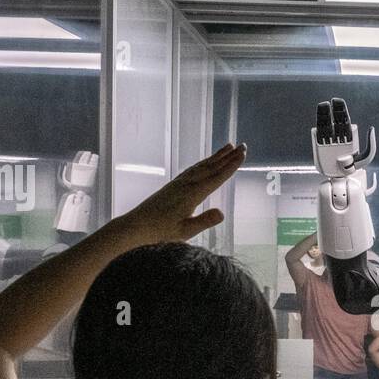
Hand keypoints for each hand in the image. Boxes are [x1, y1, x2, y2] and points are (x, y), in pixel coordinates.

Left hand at [122, 142, 245, 243]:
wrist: (136, 225)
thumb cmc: (160, 232)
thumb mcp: (185, 232)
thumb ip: (204, 222)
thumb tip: (222, 213)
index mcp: (192, 194)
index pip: (216, 177)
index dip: (230, 166)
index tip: (242, 155)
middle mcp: (187, 184)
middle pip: (211, 167)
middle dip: (228, 157)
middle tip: (242, 146)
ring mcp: (179, 183)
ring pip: (201, 166)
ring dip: (216, 156)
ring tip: (228, 147)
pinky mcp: (173, 185)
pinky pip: (192, 169)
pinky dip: (203, 163)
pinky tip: (206, 162)